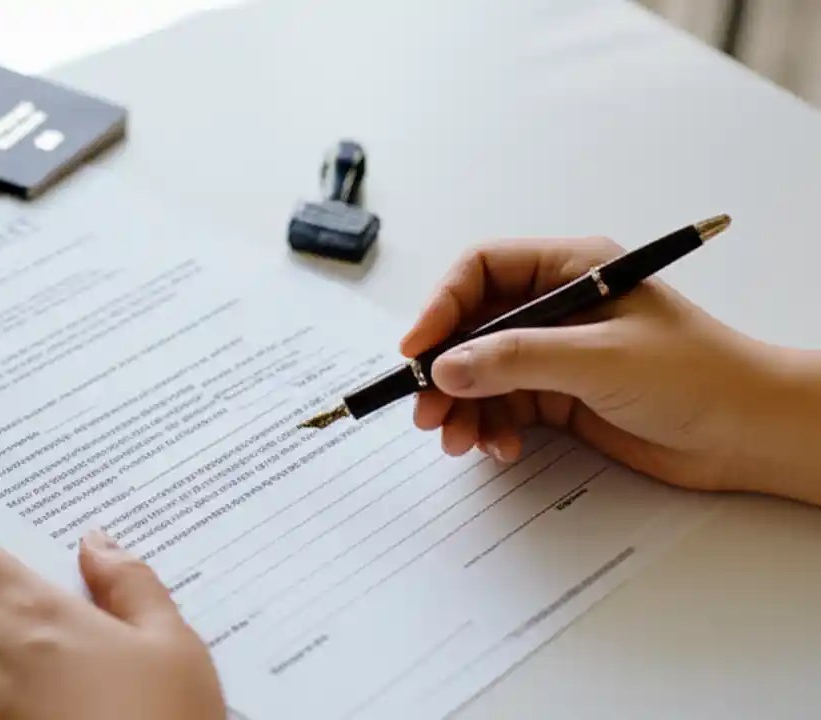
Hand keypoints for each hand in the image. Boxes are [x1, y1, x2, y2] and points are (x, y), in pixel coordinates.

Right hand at [399, 236, 796, 494]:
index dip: (441, 306)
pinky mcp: (559, 397)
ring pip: (480, 373)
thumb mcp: (599, 360)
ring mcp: (555, 354)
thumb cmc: (698, 376)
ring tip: (457, 440)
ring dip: (461, 406)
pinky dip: (490, 427)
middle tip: (424, 408)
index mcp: (570, 269)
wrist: (749, 435)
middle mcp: (556, 307)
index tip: (417, 349)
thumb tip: (446, 367)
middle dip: (443, 369)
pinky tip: (499, 448)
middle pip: (471, 328)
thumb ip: (517, 360)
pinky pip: (502, 407)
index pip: (480, 272)